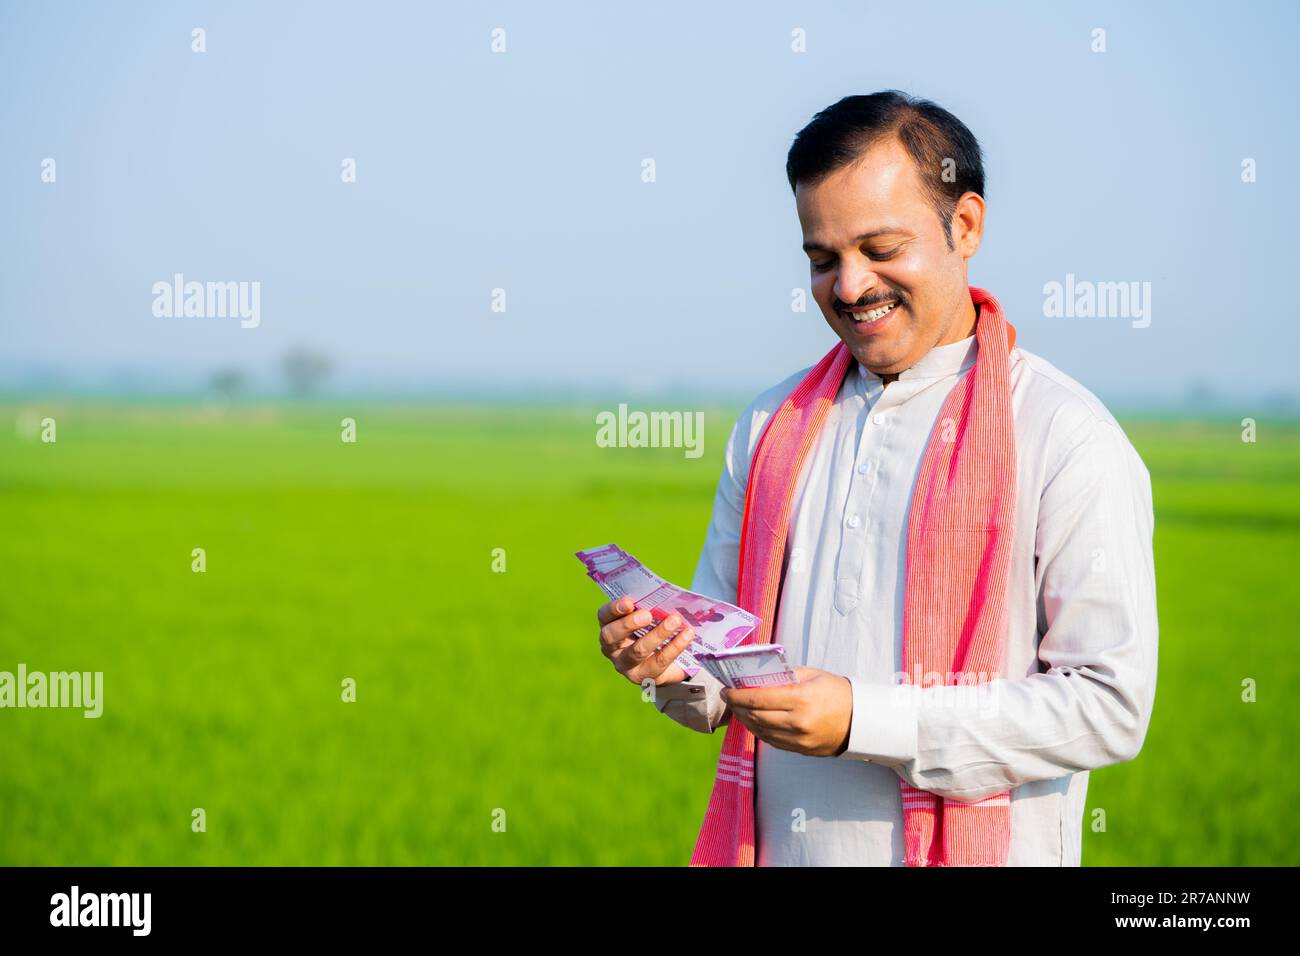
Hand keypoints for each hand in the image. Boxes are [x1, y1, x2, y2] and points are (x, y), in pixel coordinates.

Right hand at [596, 596, 695, 687]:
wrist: (668, 661)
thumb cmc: (654, 629)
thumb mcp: (649, 617)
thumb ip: (649, 606)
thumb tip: (664, 596)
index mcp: (609, 626)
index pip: (604, 616)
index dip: (614, 609)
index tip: (629, 602)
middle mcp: (611, 648)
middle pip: (611, 636)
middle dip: (628, 624)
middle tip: (648, 615)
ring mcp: (625, 665)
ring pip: (637, 651)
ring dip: (657, 634)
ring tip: (674, 621)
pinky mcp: (644, 677)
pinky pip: (659, 662)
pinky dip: (675, 646)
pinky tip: (687, 634)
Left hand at [720, 666, 852, 756]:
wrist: (860, 720)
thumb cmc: (837, 692)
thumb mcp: (812, 675)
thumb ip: (784, 675)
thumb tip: (757, 676)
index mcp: (800, 699)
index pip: (758, 698)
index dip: (738, 695)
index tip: (728, 689)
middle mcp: (796, 722)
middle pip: (755, 715)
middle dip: (737, 706)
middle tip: (729, 697)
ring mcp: (797, 739)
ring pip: (760, 730)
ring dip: (745, 719)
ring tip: (738, 708)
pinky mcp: (799, 750)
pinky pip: (770, 741)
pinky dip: (758, 730)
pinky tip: (753, 720)